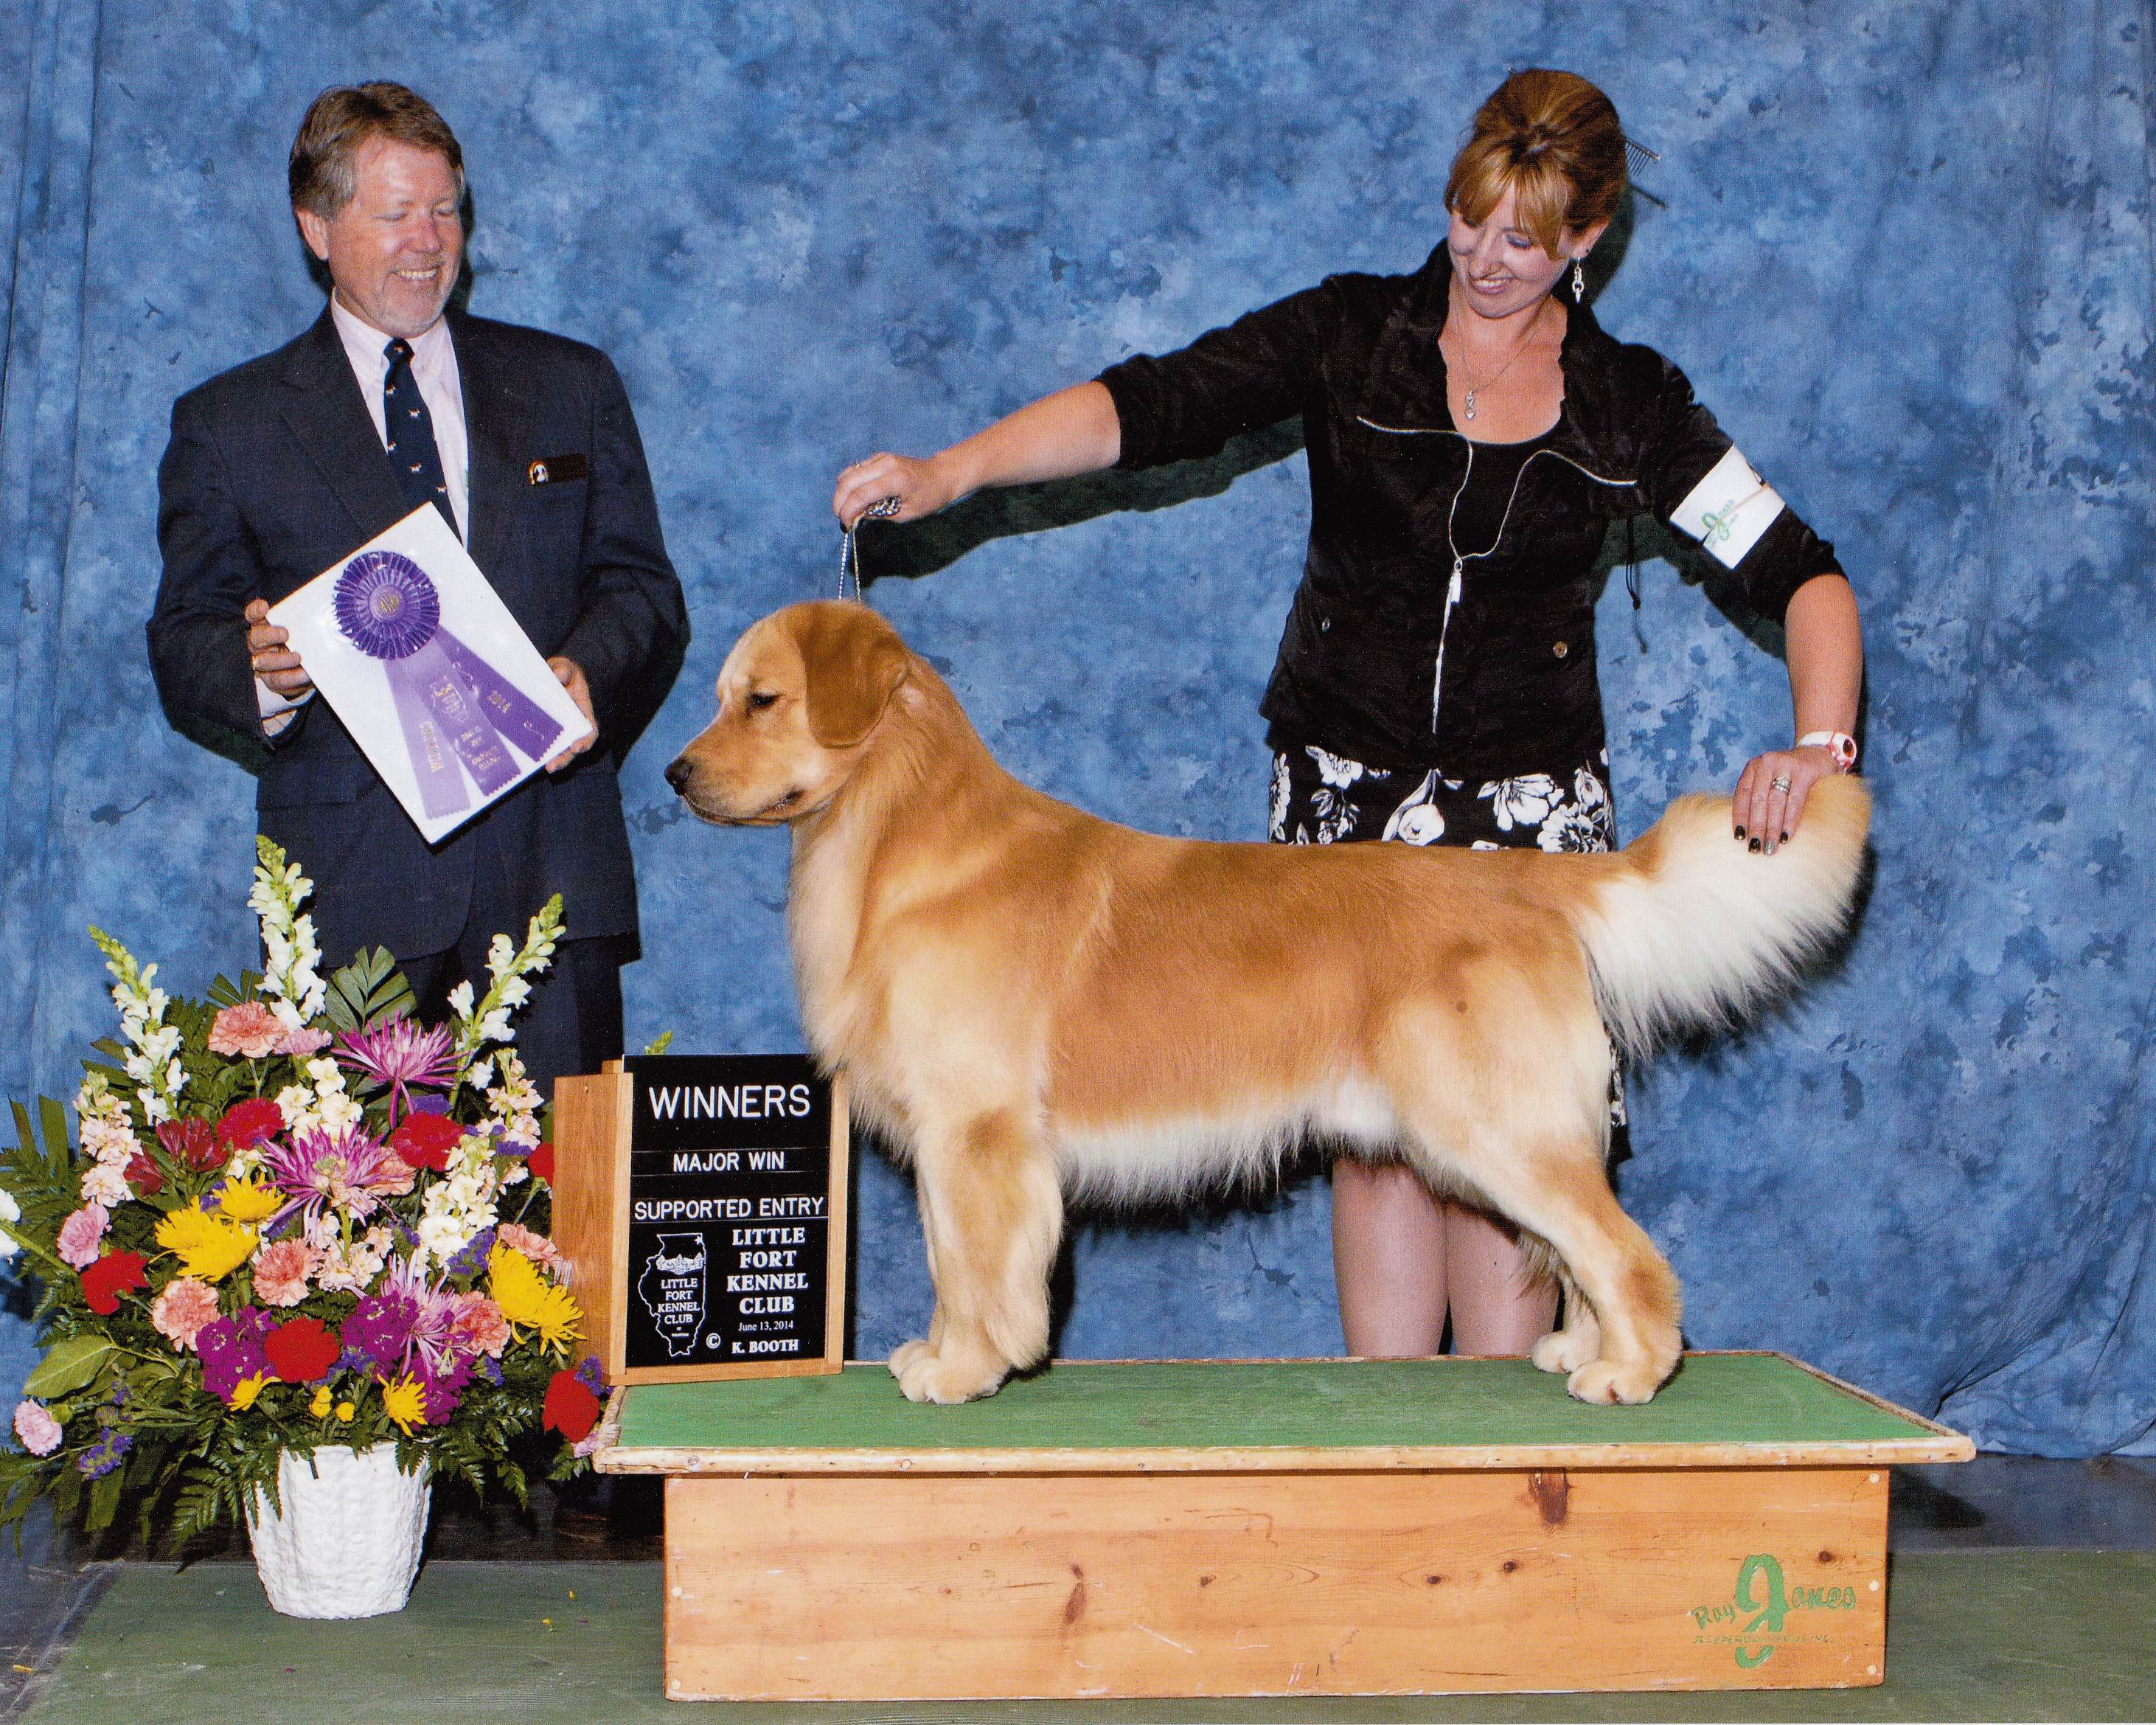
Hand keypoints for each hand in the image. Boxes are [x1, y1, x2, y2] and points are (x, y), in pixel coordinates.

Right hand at [243, 599, 313, 700]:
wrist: (308, 672)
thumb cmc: (303, 645)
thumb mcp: (303, 632)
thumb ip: (303, 623)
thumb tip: (323, 611)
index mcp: (264, 628)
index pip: (252, 616)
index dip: (254, 611)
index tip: (264, 607)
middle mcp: (259, 645)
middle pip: (255, 638)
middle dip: (269, 635)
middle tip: (285, 634)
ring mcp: (263, 664)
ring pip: (263, 661)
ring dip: (281, 659)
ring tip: (298, 657)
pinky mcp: (272, 681)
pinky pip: (278, 679)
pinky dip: (292, 677)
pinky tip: (304, 674)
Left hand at [545, 656, 596, 772]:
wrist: (552, 675)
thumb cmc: (563, 671)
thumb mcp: (566, 667)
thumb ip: (564, 669)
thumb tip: (559, 676)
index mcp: (582, 711)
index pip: (588, 730)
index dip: (585, 740)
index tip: (577, 747)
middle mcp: (572, 725)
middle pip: (571, 747)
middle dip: (563, 759)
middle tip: (551, 767)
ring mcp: (558, 730)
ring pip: (557, 750)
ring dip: (551, 760)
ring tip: (542, 768)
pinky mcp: (543, 731)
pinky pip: (541, 744)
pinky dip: (536, 752)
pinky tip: (526, 759)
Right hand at [832, 452, 959, 528]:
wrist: (941, 475)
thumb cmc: (928, 497)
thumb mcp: (906, 513)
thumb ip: (879, 514)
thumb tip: (855, 517)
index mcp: (895, 479)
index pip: (860, 495)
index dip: (848, 512)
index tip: (847, 526)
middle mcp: (884, 464)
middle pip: (847, 481)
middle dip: (839, 503)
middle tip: (842, 519)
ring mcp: (879, 458)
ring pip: (847, 474)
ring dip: (842, 493)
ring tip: (848, 510)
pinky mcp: (877, 457)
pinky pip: (855, 470)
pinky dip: (849, 485)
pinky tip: (855, 498)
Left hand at [1733, 745, 1839, 854]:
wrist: (1819, 752)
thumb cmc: (1790, 774)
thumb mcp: (1770, 778)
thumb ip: (1759, 795)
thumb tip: (1747, 830)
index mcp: (1754, 766)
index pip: (1742, 794)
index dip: (1740, 816)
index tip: (1739, 837)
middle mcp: (1766, 763)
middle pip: (1758, 800)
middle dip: (1756, 827)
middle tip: (1755, 848)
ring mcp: (1786, 765)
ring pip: (1775, 802)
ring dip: (1772, 827)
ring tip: (1770, 847)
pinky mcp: (1804, 772)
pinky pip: (1795, 801)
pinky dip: (1790, 821)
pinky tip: (1786, 836)